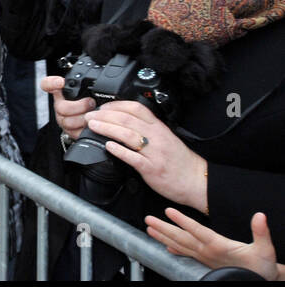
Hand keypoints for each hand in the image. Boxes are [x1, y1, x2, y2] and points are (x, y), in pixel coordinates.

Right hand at [41, 74, 94, 139]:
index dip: (51, 83)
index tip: (60, 82)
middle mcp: (60, 106)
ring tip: (95, 115)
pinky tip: (93, 125)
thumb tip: (99, 74)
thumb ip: (91, 84)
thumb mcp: (93, 91)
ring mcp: (64, 119)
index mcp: (62, 93)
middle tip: (91, 103)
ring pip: (67, 121)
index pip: (47, 85)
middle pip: (60, 107)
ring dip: (84, 118)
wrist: (99, 121)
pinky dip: (85, 129)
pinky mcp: (70, 132)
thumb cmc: (96, 103)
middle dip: (79, 106)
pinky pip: (74, 132)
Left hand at [86, 100, 208, 208]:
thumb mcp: (165, 138)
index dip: (116, 105)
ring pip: (127, 135)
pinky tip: (108, 146)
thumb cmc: (180, 161)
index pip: (136, 108)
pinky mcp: (152, 168)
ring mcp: (154, 153)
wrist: (197, 180)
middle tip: (90, 116)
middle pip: (127, 119)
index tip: (102, 106)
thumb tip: (123, 122)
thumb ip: (147, 129)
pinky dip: (119, 150)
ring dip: (107, 128)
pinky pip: (133, 158)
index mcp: (159, 128)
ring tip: (93, 126)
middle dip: (104, 115)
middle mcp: (156, 137)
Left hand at [145, 209, 280, 279]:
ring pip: (180, 246)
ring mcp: (205, 258)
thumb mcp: (264, 248)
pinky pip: (186, 255)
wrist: (261, 280)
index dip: (183, 221)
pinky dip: (174, 250)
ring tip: (149, 229)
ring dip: (163, 237)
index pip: (197, 231)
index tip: (169, 211)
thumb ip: (261, 232)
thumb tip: (260, 216)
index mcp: (219, 246)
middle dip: (163, 228)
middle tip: (148, 219)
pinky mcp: (205, 262)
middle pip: (181, 238)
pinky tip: (165, 247)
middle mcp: (208, 252)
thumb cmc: (261, 265)